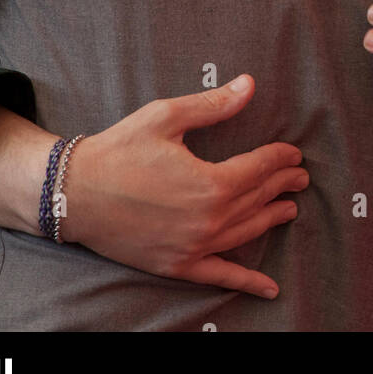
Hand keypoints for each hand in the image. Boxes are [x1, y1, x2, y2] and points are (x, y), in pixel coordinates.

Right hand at [61, 75, 306, 298]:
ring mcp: (193, 247)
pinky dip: (246, 282)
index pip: (260, 169)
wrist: (72, 193)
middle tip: (300, 177)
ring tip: (290, 209)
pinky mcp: (176, 265)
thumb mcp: (166, 118)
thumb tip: (250, 84)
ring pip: (246, 233)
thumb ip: (213, 105)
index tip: (293, 153)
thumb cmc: (118, 150)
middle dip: (282, 185)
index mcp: (210, 184)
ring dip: (272, 219)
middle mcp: (208, 220)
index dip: (280, 159)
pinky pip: (219, 276)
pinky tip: (270, 288)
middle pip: (257, 199)